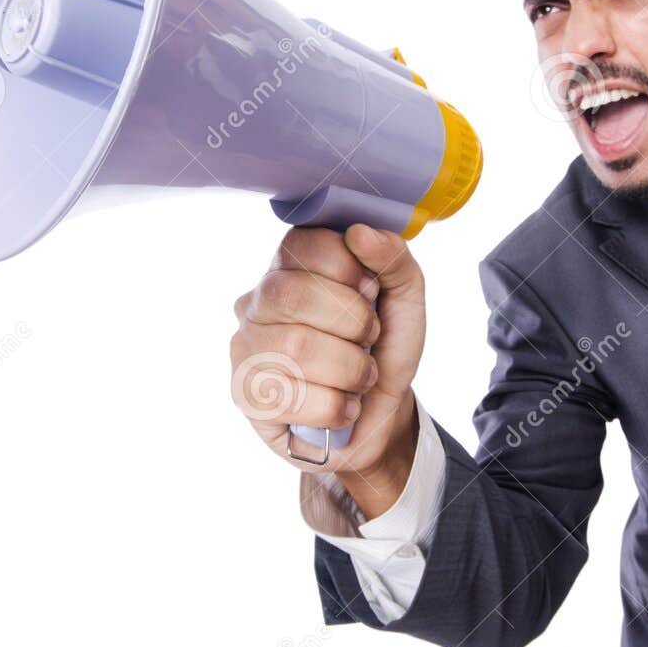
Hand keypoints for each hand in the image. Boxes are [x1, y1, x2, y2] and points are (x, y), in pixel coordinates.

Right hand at [230, 223, 425, 516]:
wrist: (379, 414)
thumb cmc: (384, 348)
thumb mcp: (404, 297)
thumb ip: (393, 257)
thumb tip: (360, 233)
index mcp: (291, 265)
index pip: (303, 245)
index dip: (349, 270)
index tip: (371, 293)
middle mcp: (257, 300)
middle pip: (293, 296)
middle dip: (352, 322)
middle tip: (371, 339)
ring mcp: (245, 348)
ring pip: (294, 349)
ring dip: (350, 369)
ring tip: (362, 378)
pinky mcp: (244, 395)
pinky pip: (290, 398)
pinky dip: (335, 406)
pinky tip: (343, 406)